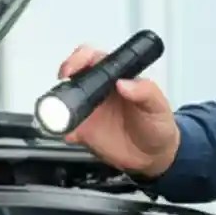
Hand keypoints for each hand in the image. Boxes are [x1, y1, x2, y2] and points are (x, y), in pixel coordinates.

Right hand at [55, 44, 179, 177]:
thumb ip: (145, 91)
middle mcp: (99, 91)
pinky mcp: (83, 131)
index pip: (94, 59)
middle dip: (64, 75)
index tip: (75, 67)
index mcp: (116, 78)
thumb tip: (124, 82)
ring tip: (60, 109)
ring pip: (65, 98)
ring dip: (57, 101)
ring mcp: (89, 110)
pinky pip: (66, 127)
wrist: (154, 156)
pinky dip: (62, 129)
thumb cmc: (158, 125)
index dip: (81, 59)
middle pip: (74, 74)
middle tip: (64, 83)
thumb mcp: (158, 106)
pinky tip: (69, 132)